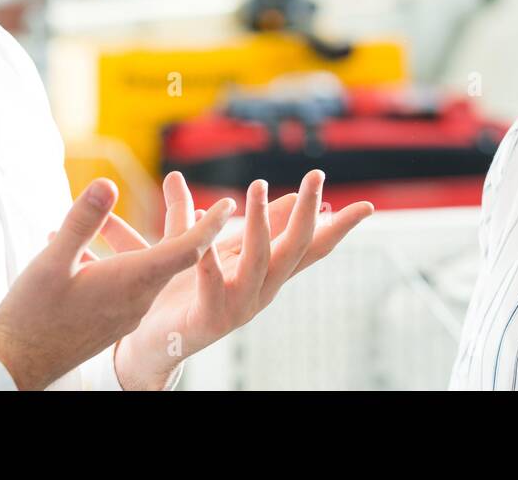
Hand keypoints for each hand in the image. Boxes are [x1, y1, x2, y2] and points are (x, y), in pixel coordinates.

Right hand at [0, 177, 235, 389]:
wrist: (19, 367)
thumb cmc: (34, 315)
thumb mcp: (52, 262)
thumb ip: (83, 221)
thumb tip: (108, 184)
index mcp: (133, 281)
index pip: (186, 249)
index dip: (209, 225)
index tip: (230, 203)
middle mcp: (138, 297)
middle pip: (173, 255)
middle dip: (183, 223)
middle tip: (185, 190)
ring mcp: (127, 311)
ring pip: (147, 267)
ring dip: (143, 241)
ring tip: (116, 220)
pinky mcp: (114, 318)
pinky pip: (128, 281)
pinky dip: (120, 260)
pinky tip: (84, 251)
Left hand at [110, 169, 373, 388]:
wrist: (150, 342)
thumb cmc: (177, 293)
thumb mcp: (197, 246)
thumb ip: (201, 213)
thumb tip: (210, 178)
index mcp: (264, 272)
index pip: (307, 245)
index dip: (336, 227)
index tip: (367, 206)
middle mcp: (261, 289)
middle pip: (294, 248)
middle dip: (307, 210)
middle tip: (316, 175)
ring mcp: (239, 306)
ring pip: (259, 260)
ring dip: (260, 221)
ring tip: (257, 185)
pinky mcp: (210, 318)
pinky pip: (213, 286)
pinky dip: (212, 263)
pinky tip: (207, 244)